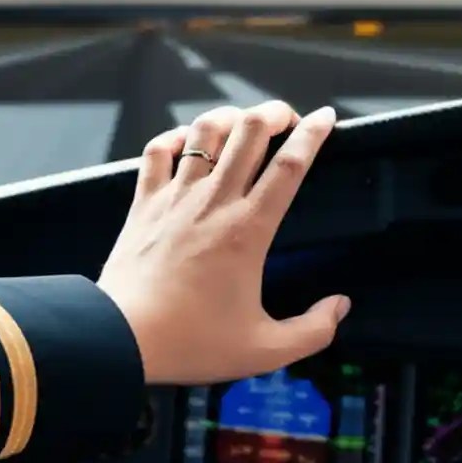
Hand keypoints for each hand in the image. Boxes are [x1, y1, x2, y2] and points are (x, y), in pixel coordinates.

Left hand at [97, 101, 349, 385]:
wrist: (121, 338)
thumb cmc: (192, 343)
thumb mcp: (264, 349)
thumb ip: (313, 330)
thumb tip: (340, 306)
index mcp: (249, 230)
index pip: (290, 166)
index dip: (314, 135)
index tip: (327, 118)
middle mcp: (214, 202)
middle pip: (250, 131)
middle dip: (275, 113)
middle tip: (288, 118)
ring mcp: (175, 198)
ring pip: (204, 132)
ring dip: (229, 117)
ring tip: (243, 121)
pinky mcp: (144, 204)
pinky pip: (157, 151)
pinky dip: (174, 137)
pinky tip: (185, 140)